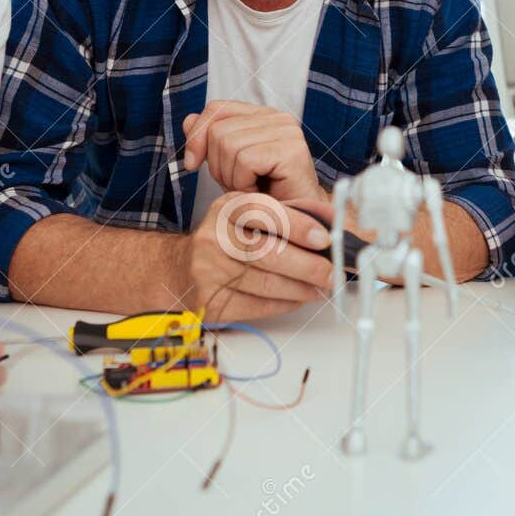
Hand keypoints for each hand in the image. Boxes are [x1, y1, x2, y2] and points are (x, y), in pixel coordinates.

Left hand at [182, 101, 323, 202]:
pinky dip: (243, 184)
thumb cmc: (265, 196)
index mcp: (263, 116)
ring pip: (229, 145)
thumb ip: (209, 141)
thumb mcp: (227, 166)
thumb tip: (188, 121)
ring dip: (231, 178)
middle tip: (239, 185)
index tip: (192, 164)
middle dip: (218, 165)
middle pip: (218, 130)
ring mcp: (288, 132)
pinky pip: (245, 161)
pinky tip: (259, 194)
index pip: (217, 108)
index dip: (197, 136)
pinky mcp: (291, 151)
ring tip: (250, 190)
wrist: (295, 224)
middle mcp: (278, 118)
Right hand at [184, 192, 334, 320]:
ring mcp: (208, 271)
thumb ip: (293, 212)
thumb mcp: (253, 214)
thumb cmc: (227, 239)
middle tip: (332, 274)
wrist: (180, 268)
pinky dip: (284, 304)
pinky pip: (257, 307)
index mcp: (227, 208)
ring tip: (321, 288)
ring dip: (302, 289)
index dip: (299, 226)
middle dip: (308, 266)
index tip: (325, 239)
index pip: (265, 213)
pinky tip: (297, 299)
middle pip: (268, 253)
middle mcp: (214, 237)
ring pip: (266, 284)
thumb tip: (333, 218)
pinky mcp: (211, 301)